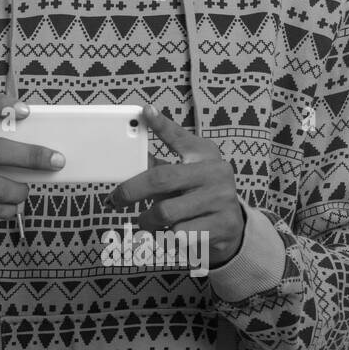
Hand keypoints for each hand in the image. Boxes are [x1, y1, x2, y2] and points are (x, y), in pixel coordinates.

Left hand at [106, 105, 245, 266]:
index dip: (163, 125)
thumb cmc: (200, 193)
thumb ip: (163, 157)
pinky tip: (169, 233)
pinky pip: (178, 235)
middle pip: (161, 180)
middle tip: (116, 200)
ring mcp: (222, 201)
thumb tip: (141, 131)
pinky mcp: (221, 228)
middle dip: (131, 192)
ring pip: (165, 213)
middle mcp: (217, 175)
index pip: (180, 138)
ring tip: (149, 220)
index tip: (145, 112)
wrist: (232, 228)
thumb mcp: (188, 170)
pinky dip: (165, 236)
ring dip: (148, 220)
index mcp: (205, 156)